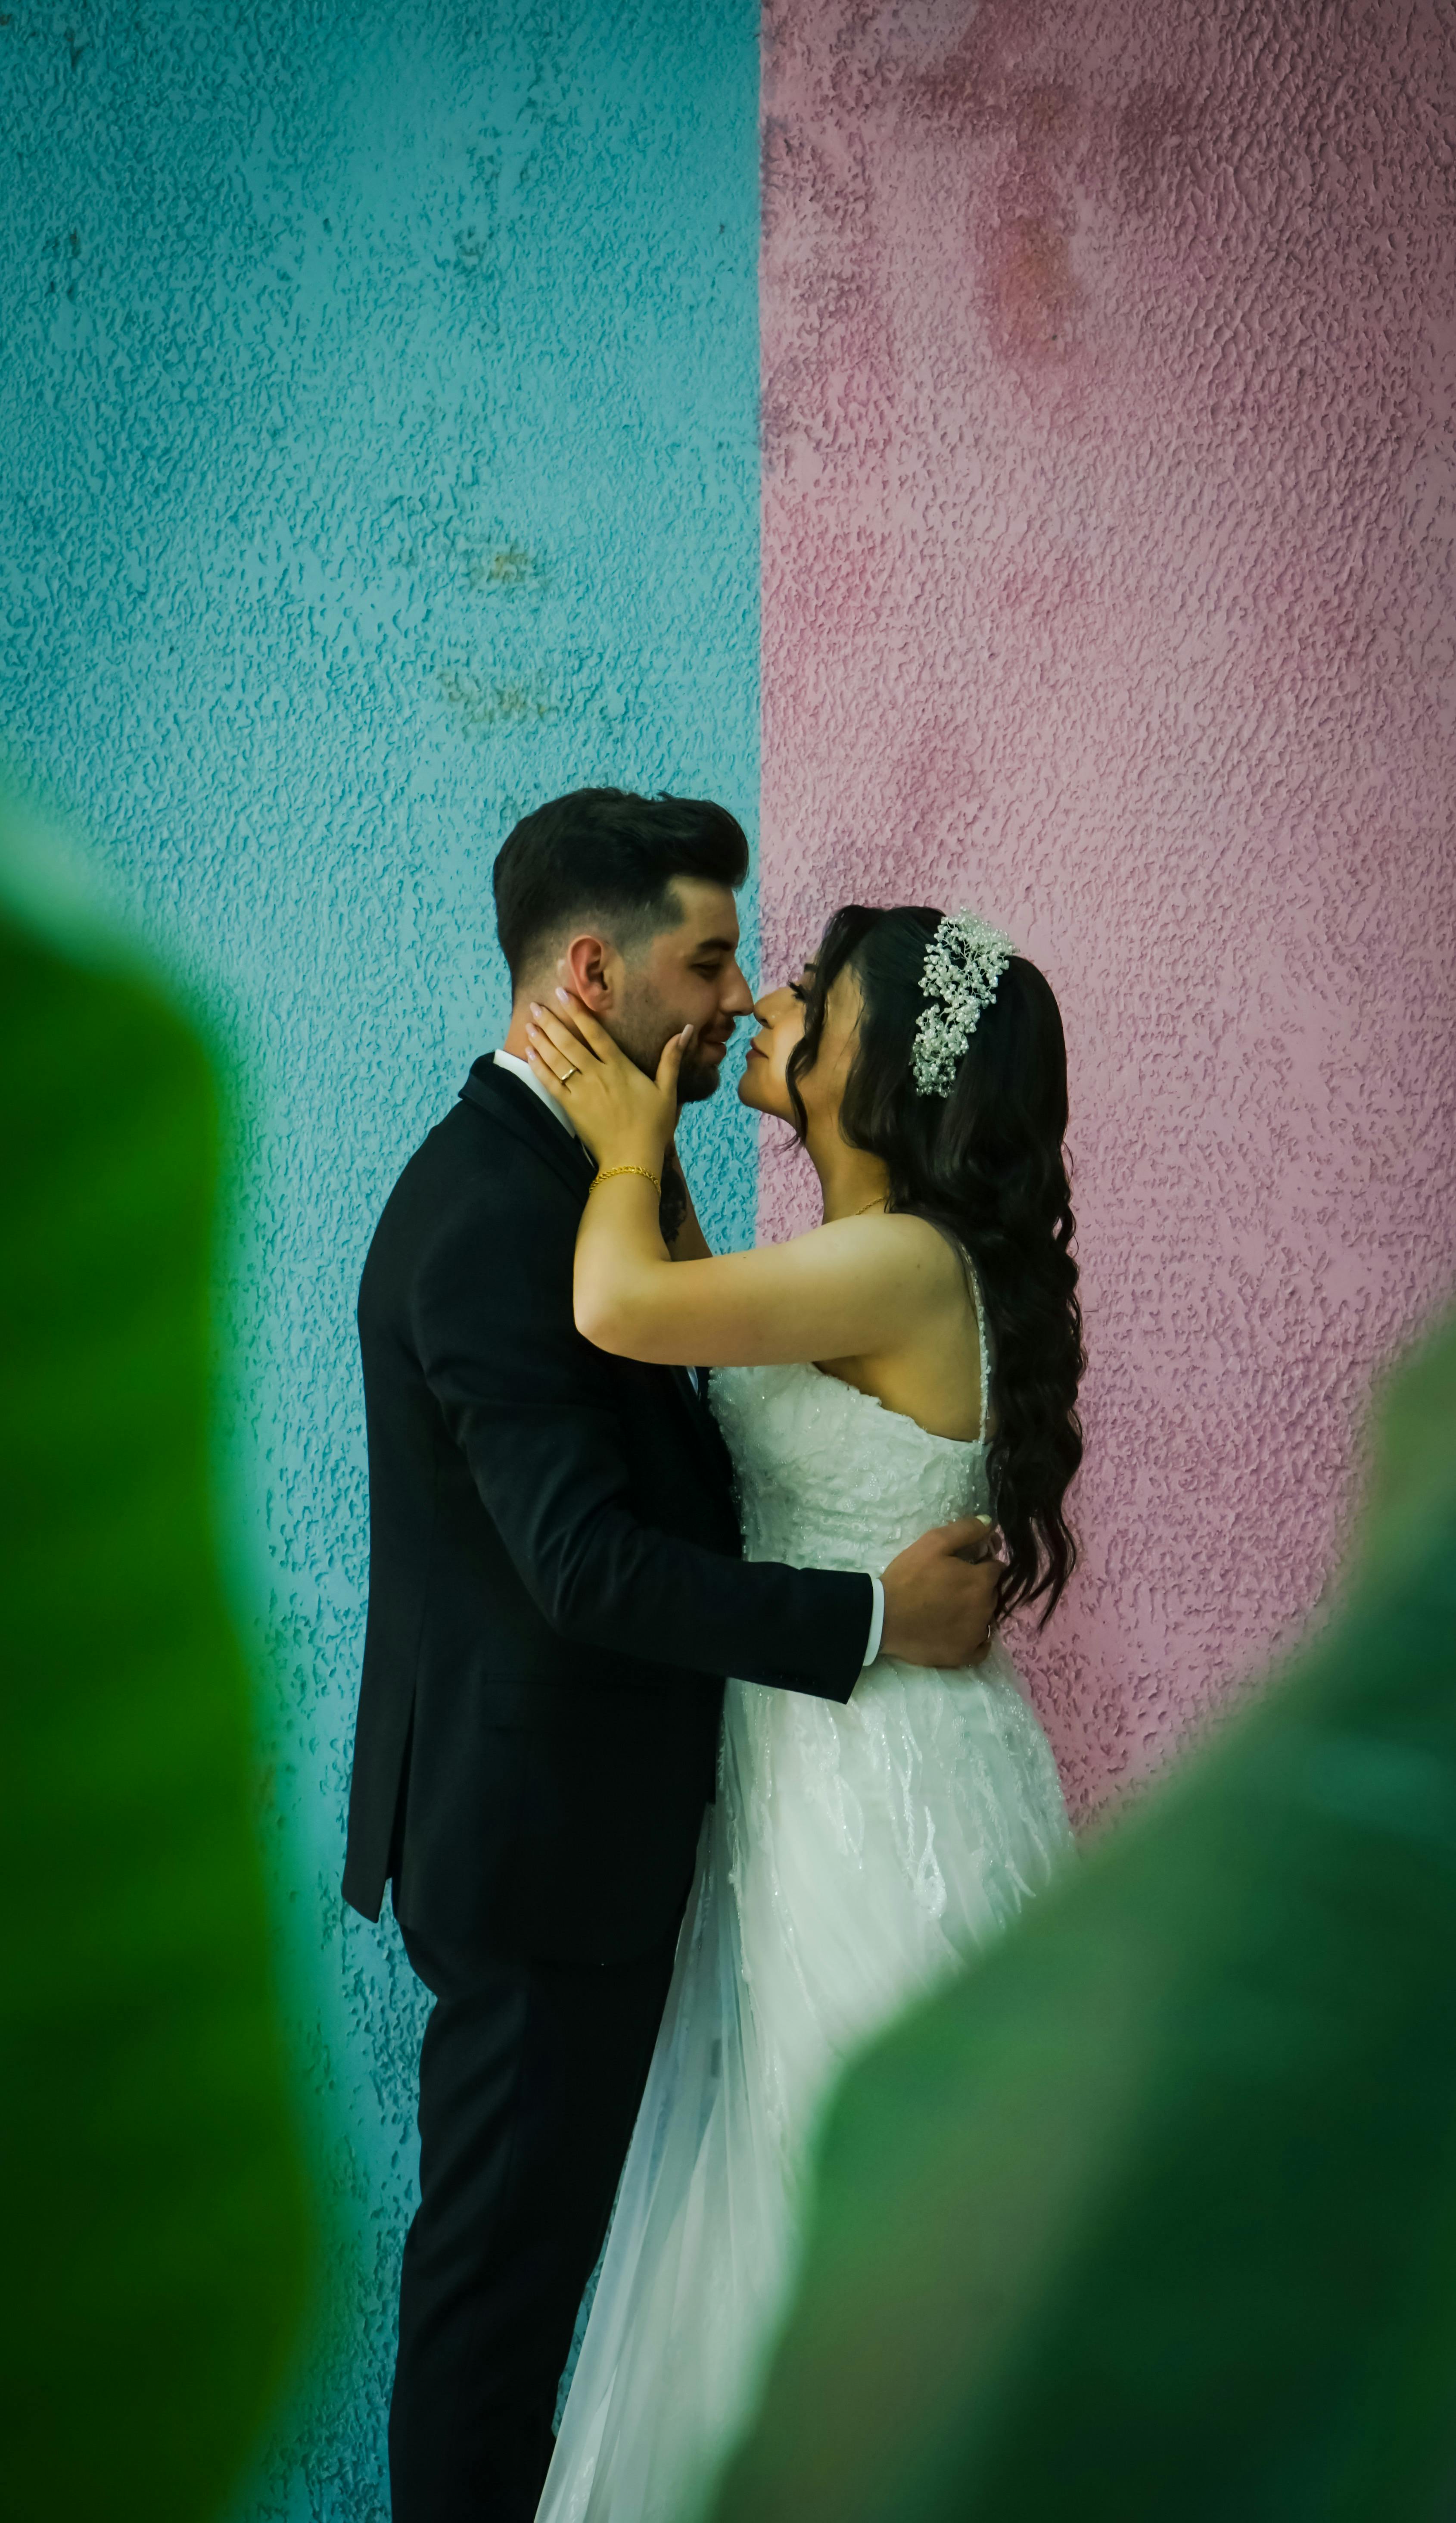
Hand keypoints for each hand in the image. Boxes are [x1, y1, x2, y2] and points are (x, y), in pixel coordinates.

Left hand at [525, 994, 690, 1169]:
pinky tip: (529, 1053)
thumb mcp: (667, 1091)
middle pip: (570, 1042)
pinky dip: (539, 1066)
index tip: (563, 993)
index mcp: (620, 1067)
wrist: (632, 1158)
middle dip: (551, 1022)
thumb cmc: (653, 1126)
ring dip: (541, 1040)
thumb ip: (672, 1058)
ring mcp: (581, 1091)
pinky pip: (551, 1082)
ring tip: (529, 1023)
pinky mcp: (571, 1107)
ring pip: (557, 1059)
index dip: (578, 1011)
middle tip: (536, 1004)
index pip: (596, 1033)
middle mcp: (597, 1074)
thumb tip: (686, 1030)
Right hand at [880, 1517, 1000, 1667]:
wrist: (883, 1618)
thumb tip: (990, 1522)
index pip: (995, 1567)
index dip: (982, 1562)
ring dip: (976, 1610)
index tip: (965, 1563)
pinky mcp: (964, 1655)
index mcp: (981, 1581)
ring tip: (951, 1606)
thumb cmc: (908, 1578)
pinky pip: (982, 1646)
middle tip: (953, 1584)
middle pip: (992, 1592)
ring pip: (986, 1617)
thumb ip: (965, 1530)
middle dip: (978, 1585)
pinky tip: (959, 1630)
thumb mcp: (933, 1543)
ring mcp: (976, 1635)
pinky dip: (974, 1637)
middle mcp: (986, 1609)